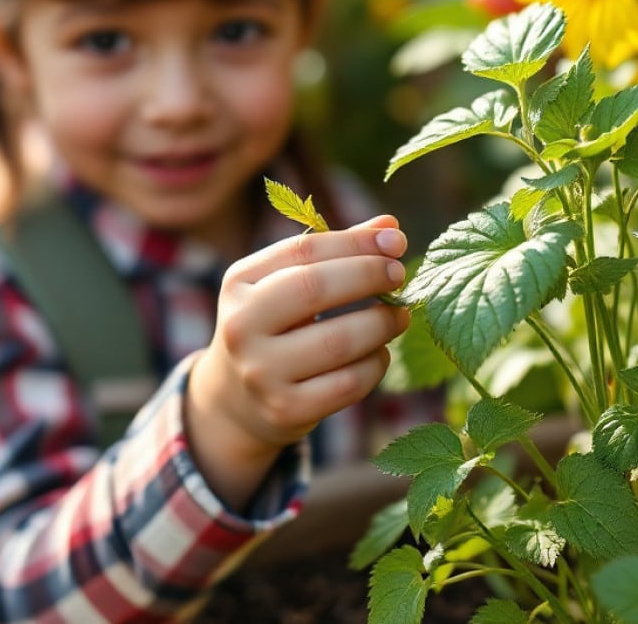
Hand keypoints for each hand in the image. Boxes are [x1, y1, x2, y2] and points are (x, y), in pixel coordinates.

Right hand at [185, 215, 408, 509]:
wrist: (237, 399)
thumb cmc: (277, 326)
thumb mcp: (289, 284)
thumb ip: (336, 253)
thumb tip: (390, 226)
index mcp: (240, 283)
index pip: (303, 251)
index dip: (355, 242)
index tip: (395, 240)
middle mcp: (241, 326)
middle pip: (314, 288)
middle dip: (368, 276)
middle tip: (400, 274)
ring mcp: (261, 372)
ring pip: (339, 341)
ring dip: (381, 323)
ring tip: (398, 315)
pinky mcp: (285, 410)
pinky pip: (348, 383)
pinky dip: (375, 364)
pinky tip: (380, 353)